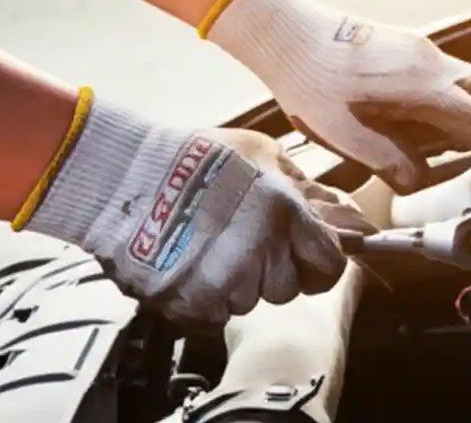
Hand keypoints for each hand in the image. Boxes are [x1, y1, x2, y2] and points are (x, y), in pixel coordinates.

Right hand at [23, 101, 371, 329]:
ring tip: (208, 245)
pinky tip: (189, 264)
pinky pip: (214, 316)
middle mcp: (259, 254)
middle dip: (272, 269)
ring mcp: (223, 284)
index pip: (330, 266)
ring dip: (235, 282)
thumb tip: (347, 216)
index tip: (309, 255)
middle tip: (244, 239)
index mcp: (284, 215)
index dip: (321, 262)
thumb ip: (306, 190)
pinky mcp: (189, 305)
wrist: (124, 176)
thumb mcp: (264, 155)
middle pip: (288, 288)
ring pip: (248, 301)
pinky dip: (204, 298)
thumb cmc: (196, 157)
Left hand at [206, 0, 470, 191]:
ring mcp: (422, 49)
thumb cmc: (310, 81)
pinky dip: (448, 99)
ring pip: (470, 81)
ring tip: (433, 141)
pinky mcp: (410, 46)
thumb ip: (390, 162)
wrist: (287, 34)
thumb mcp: (345, 137)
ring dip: (469, 113)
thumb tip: (419, 180)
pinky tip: (413, 119)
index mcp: (422, 87)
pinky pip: (447, 74)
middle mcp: (431, 63)